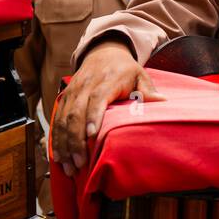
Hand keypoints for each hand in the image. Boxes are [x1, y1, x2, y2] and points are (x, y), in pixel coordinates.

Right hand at [50, 40, 162, 168]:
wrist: (104, 52)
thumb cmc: (125, 69)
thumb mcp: (140, 75)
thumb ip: (148, 90)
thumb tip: (163, 102)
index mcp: (106, 80)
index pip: (96, 99)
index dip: (92, 117)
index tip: (92, 136)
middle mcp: (85, 86)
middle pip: (75, 113)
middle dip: (75, 140)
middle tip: (80, 163)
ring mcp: (72, 92)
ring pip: (63, 119)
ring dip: (63, 144)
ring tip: (68, 166)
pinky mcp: (64, 98)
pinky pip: (57, 119)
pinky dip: (55, 139)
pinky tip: (58, 157)